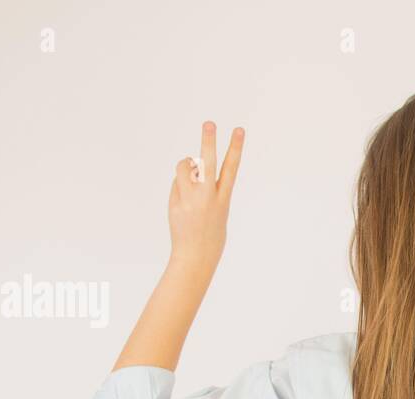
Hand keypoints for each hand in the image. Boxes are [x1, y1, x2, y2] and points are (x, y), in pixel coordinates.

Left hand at [168, 121, 243, 273]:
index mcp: (223, 199)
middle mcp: (208, 198)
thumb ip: (208, 186)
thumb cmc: (210, 234)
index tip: (239, 130)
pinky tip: (183, 202)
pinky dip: (179, 186)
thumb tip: (192, 165)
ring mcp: (190, 200)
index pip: (231, 168)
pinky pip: (176, 184)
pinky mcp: (176, 204)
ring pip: (184, 168)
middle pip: (208, 163)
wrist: (196, 257)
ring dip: (186, 165)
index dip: (235, 148)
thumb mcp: (218, 211)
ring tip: (189, 171)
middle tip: (209, 123)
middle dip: (208, 142)